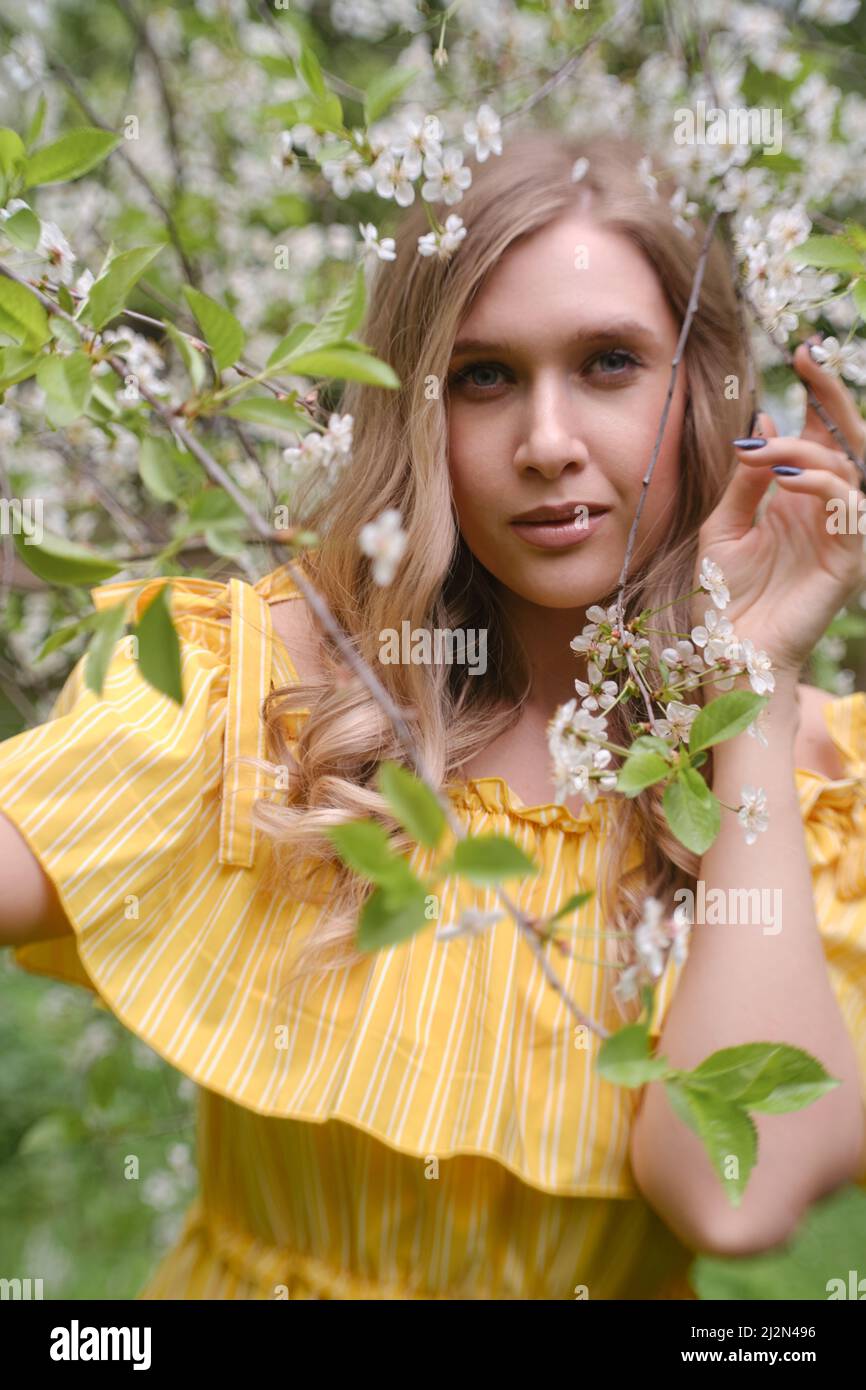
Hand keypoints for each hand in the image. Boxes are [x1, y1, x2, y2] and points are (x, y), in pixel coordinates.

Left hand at [692, 341, 865, 676]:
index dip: (817, 393)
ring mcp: (841, 535)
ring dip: (809, 447)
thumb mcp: (724, 525)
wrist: (729, 653)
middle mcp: (826, 511)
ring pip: (849, 468)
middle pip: (848, 441)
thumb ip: (746, 478)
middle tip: (808, 359)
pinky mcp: (848, 561)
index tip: (800, 350)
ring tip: (767, 449)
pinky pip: (849, 508)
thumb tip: (764, 418)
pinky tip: (786, 477)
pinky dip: (822, 484)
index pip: (820, 435)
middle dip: (832, 397)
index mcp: (800, 499)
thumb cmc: (724, 597)